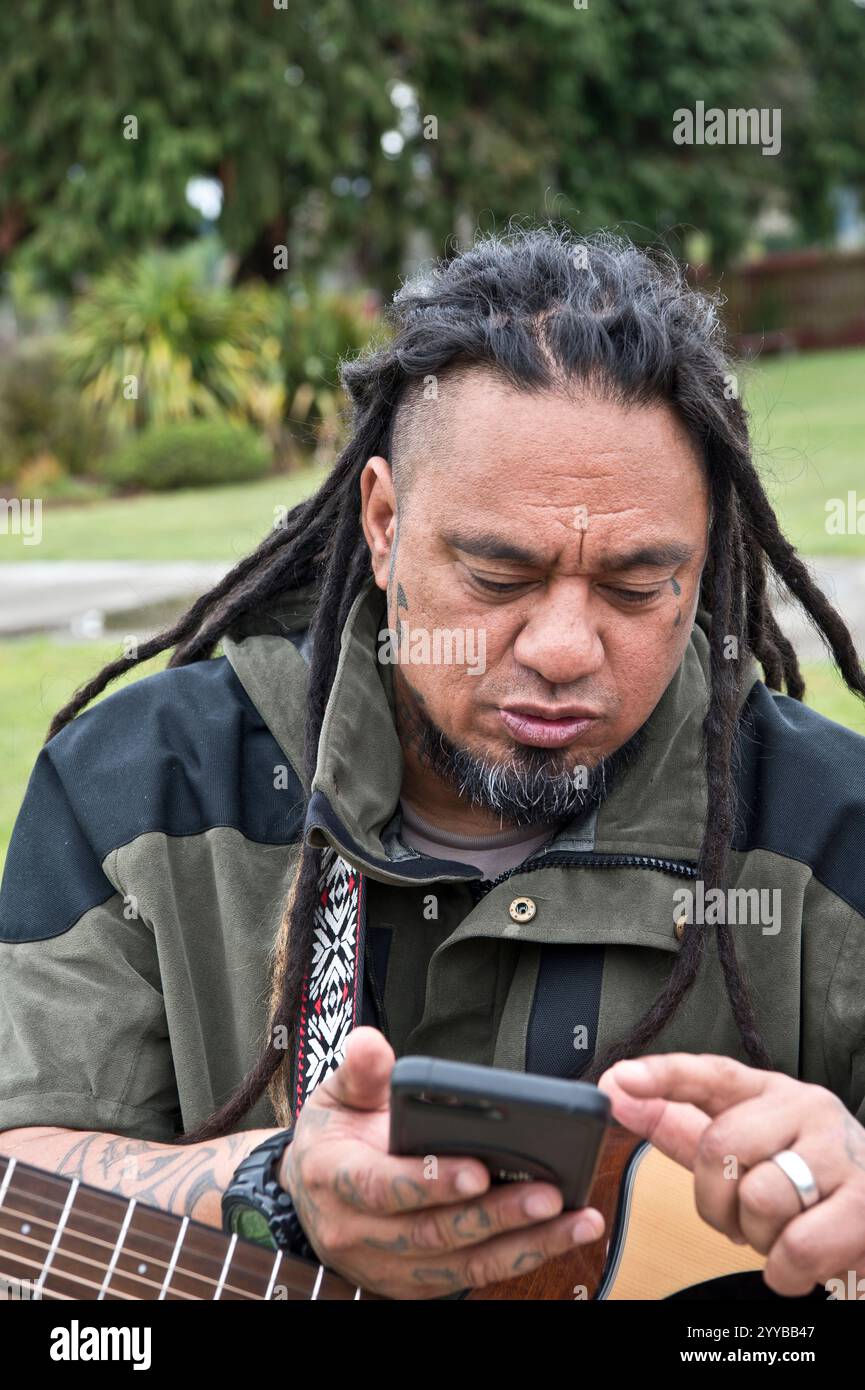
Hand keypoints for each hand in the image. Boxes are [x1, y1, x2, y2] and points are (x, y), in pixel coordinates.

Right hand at [279, 1027, 604, 1299]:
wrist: (312, 1196)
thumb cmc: (336, 1137)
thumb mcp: (336, 1095)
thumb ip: (359, 1072)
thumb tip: (372, 1044)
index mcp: (334, 1178)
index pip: (380, 1187)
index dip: (429, 1181)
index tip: (478, 1169)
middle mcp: (357, 1233)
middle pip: (431, 1233)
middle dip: (494, 1215)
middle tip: (548, 1192)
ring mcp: (388, 1266)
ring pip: (461, 1264)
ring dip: (522, 1243)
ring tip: (574, 1217)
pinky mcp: (416, 1285)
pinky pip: (472, 1277)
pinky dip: (520, 1257)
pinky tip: (561, 1233)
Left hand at [598, 1052, 864, 1296]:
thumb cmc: (808, 1178)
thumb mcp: (747, 1144)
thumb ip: (680, 1123)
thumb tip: (616, 1092)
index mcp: (769, 1092)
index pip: (710, 1074)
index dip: (662, 1076)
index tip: (619, 1079)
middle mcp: (806, 1109)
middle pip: (721, 1146)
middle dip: (716, 1201)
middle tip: (740, 1216)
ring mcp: (839, 1153)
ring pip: (759, 1199)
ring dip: (757, 1237)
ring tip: (780, 1231)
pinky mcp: (864, 1204)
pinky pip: (797, 1247)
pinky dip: (786, 1270)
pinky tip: (800, 1257)